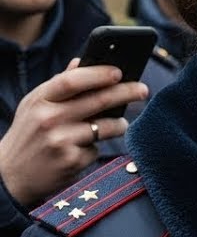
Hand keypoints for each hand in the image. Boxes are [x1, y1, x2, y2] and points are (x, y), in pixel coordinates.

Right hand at [0, 62, 148, 206]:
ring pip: (105, 127)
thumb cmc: (29, 135)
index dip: (97, 74)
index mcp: (39, 100)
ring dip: (119, 124)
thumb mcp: (34, 106)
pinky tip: (83, 149)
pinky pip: (96, 149)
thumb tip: (81, 61)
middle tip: (143, 89)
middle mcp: (48, 119)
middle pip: (98, 101)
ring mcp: (60, 141)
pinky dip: (95, 148)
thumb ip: (59, 85)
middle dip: (126, 93)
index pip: (71, 81)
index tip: (119, 71)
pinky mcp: (71, 161)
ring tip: (120, 123)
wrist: (9, 176)